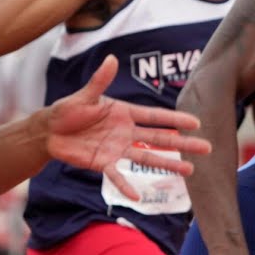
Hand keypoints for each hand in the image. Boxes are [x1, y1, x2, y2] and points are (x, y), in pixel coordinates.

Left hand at [45, 55, 212, 199]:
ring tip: (189, 171)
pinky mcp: (103, 163)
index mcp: (124, 113)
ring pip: (147, 158)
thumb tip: (111, 59)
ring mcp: (117, 149)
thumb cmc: (66, 110)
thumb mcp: (84, 96)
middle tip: (206, 148)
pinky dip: (126, 186)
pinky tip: (138, 195)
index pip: (155, 117)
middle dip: (183, 144)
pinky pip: (117, 176)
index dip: (175, 120)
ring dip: (168, 164)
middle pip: (160, 139)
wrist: (48, 131)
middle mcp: (126, 132)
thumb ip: (100, 81)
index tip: (196, 123)